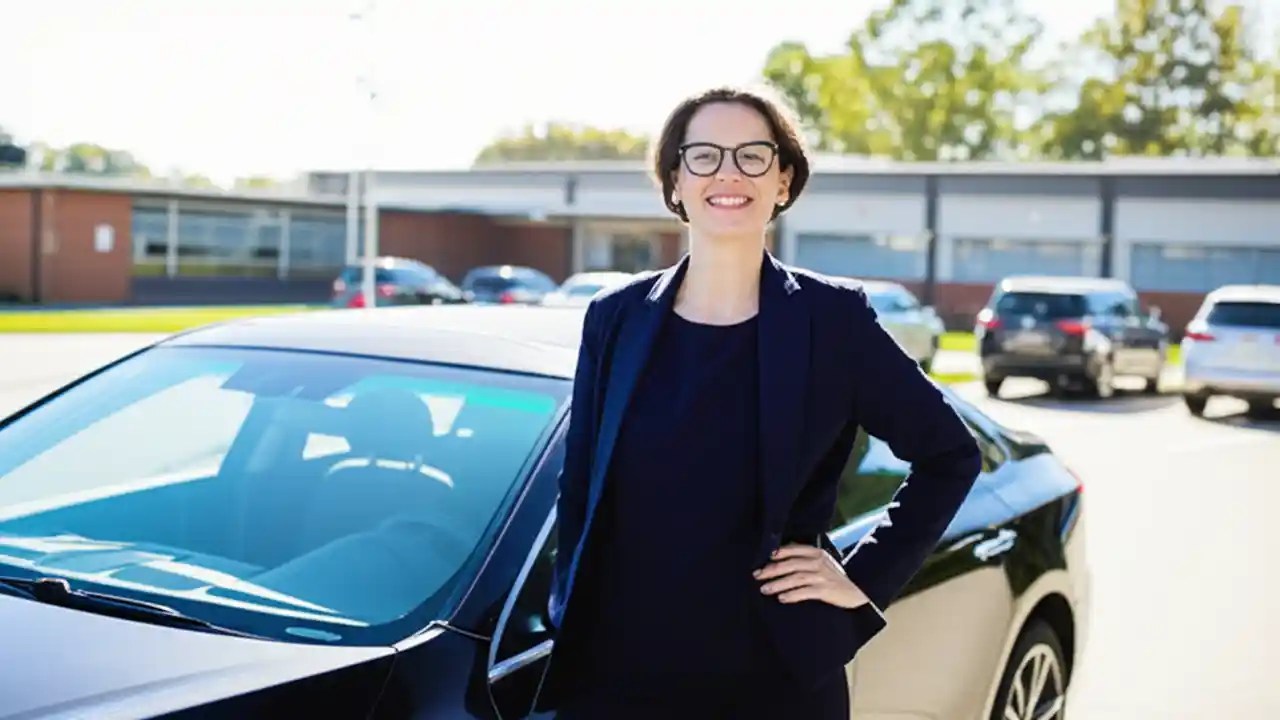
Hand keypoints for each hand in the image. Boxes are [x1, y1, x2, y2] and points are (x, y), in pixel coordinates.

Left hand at [754, 543, 870, 609]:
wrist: (858, 591)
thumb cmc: (834, 578)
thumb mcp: (822, 563)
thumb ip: (805, 560)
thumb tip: (778, 560)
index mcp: (817, 553)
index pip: (794, 549)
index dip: (779, 553)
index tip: (764, 559)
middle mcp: (819, 562)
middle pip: (791, 564)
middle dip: (772, 570)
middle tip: (757, 576)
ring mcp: (822, 576)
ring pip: (796, 578)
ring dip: (778, 584)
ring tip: (765, 589)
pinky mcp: (826, 590)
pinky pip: (806, 592)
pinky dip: (792, 595)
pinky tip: (782, 598)